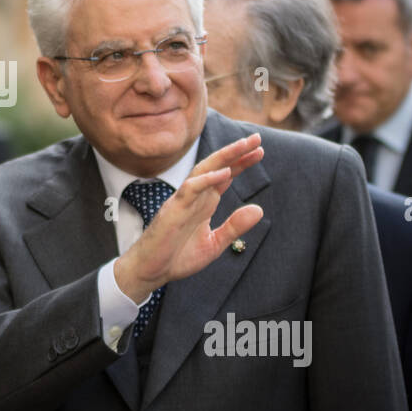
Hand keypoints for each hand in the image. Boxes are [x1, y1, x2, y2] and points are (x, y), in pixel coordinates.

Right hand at [113, 133, 265, 302]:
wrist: (151, 272)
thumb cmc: (178, 257)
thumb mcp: (214, 243)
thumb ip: (234, 227)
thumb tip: (259, 209)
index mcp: (204, 203)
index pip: (224, 176)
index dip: (241, 163)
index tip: (260, 151)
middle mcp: (194, 197)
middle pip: (216, 167)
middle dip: (236, 152)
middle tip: (257, 138)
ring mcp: (183, 201)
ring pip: (203, 171)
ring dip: (224, 157)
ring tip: (243, 145)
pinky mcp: (173, 210)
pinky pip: (190, 189)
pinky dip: (207, 180)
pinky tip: (225, 172)